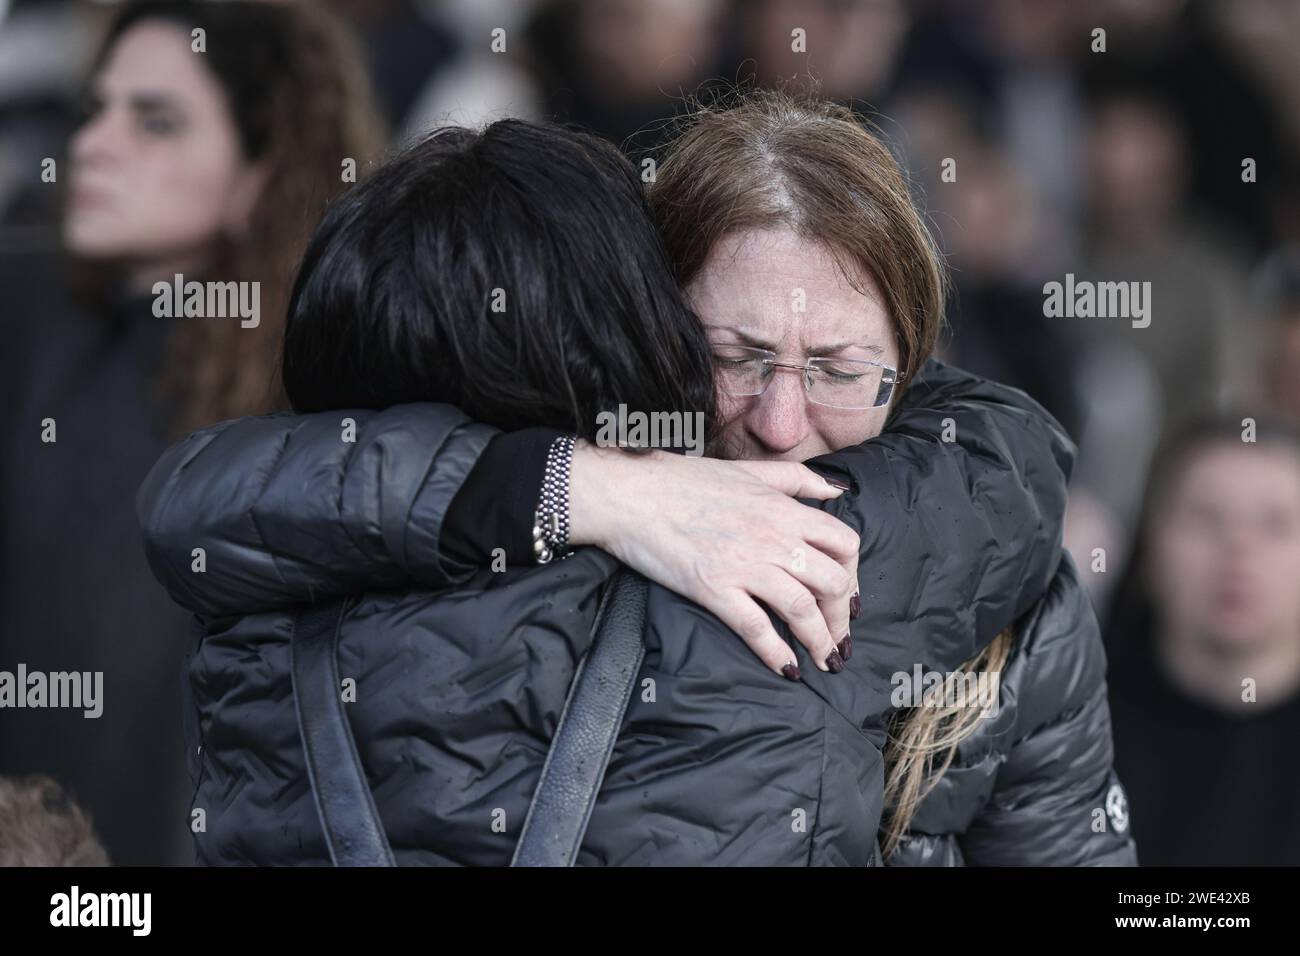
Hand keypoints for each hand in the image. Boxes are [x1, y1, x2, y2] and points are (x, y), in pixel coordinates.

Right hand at [568, 443, 859, 677]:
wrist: (631, 493)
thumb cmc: (683, 480)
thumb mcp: (749, 471)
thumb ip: (797, 479)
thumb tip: (836, 490)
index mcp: (783, 509)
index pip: (844, 543)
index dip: (853, 573)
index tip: (846, 594)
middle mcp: (772, 537)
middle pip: (832, 582)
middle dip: (842, 616)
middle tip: (838, 636)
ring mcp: (744, 565)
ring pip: (802, 610)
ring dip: (820, 641)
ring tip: (824, 660)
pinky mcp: (714, 588)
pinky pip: (756, 628)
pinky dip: (777, 652)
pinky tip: (787, 668)